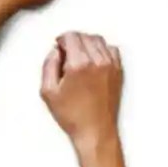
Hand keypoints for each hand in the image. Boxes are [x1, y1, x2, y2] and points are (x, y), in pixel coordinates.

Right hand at [41, 32, 123, 150]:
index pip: (72, 36)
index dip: (62, 39)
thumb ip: (48, 65)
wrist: (95, 130)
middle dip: (73, 40)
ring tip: (78, 57)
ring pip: (99, 40)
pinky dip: (102, 50)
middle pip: (85, 36)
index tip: (58, 47)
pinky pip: (112, 49)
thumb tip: (55, 51)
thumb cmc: (73, 116)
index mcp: (79, 64)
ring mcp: (111, 65)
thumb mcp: (48, 92)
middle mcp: (98, 61)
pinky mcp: (118, 71)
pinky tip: (93, 60)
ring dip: (87, 43)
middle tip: (65, 53)